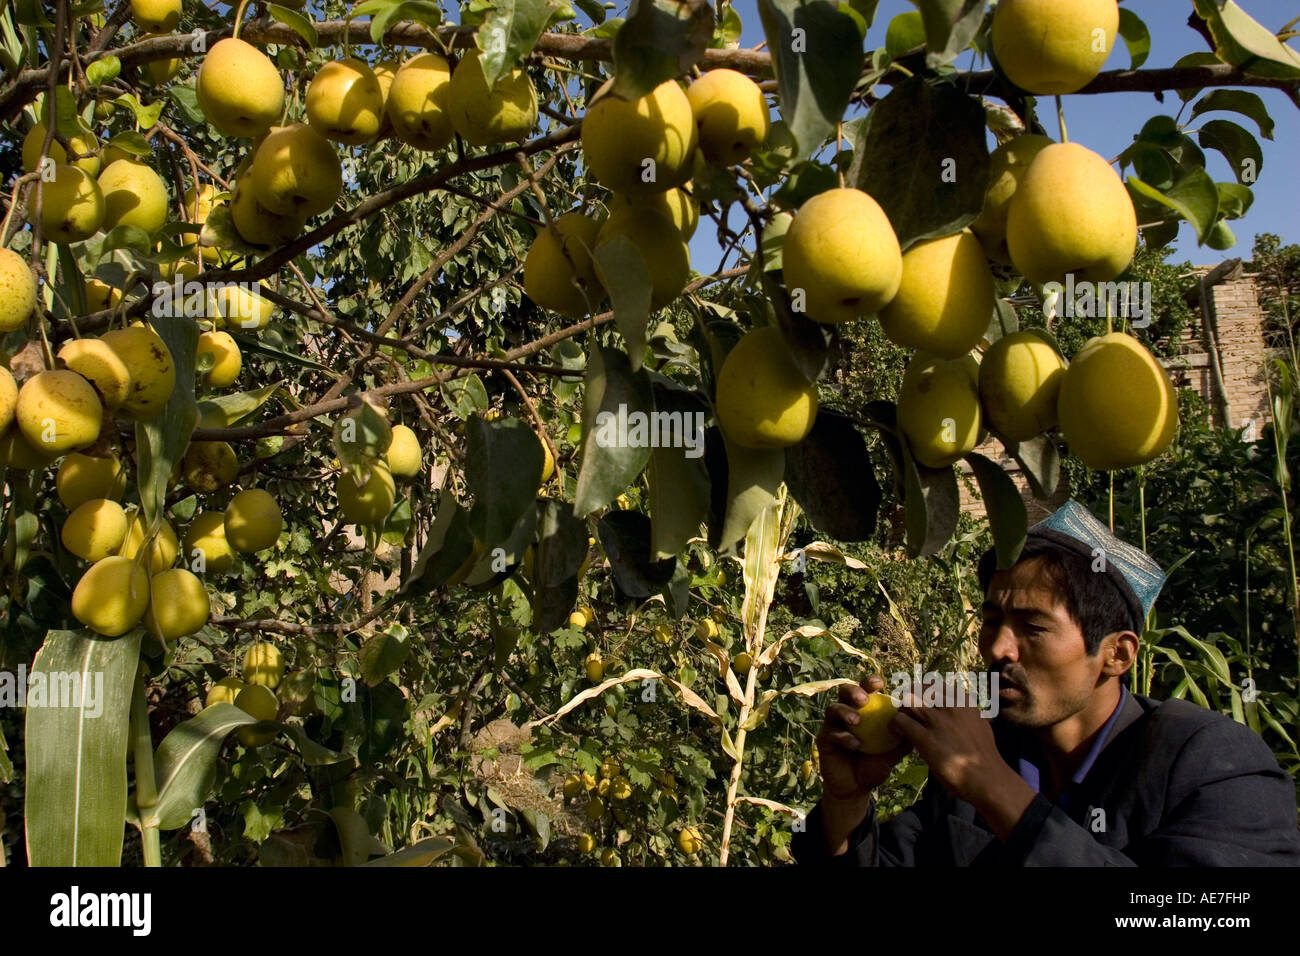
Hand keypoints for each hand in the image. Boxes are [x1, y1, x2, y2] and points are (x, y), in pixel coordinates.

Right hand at [814, 675, 911, 853]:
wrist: (856, 787)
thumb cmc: (875, 765)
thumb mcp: (892, 753)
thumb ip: (903, 738)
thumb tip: (918, 722)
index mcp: (862, 711)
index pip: (865, 690)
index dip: (870, 682)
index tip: (881, 683)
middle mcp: (845, 713)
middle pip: (844, 692)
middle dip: (853, 690)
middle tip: (863, 699)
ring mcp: (833, 726)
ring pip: (833, 708)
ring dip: (845, 711)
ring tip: (857, 720)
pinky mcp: (824, 740)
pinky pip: (831, 732)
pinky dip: (844, 736)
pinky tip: (855, 744)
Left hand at [893, 689, 1035, 840]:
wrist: (988, 779)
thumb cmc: (985, 756)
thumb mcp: (980, 724)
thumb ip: (968, 713)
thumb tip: (964, 709)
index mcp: (964, 701)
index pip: (936, 684)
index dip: (924, 691)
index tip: (921, 702)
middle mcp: (950, 706)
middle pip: (920, 688)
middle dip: (910, 696)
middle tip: (907, 710)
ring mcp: (938, 721)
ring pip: (908, 700)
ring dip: (902, 709)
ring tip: (902, 720)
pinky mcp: (925, 739)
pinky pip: (900, 721)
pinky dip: (895, 724)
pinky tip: (897, 733)